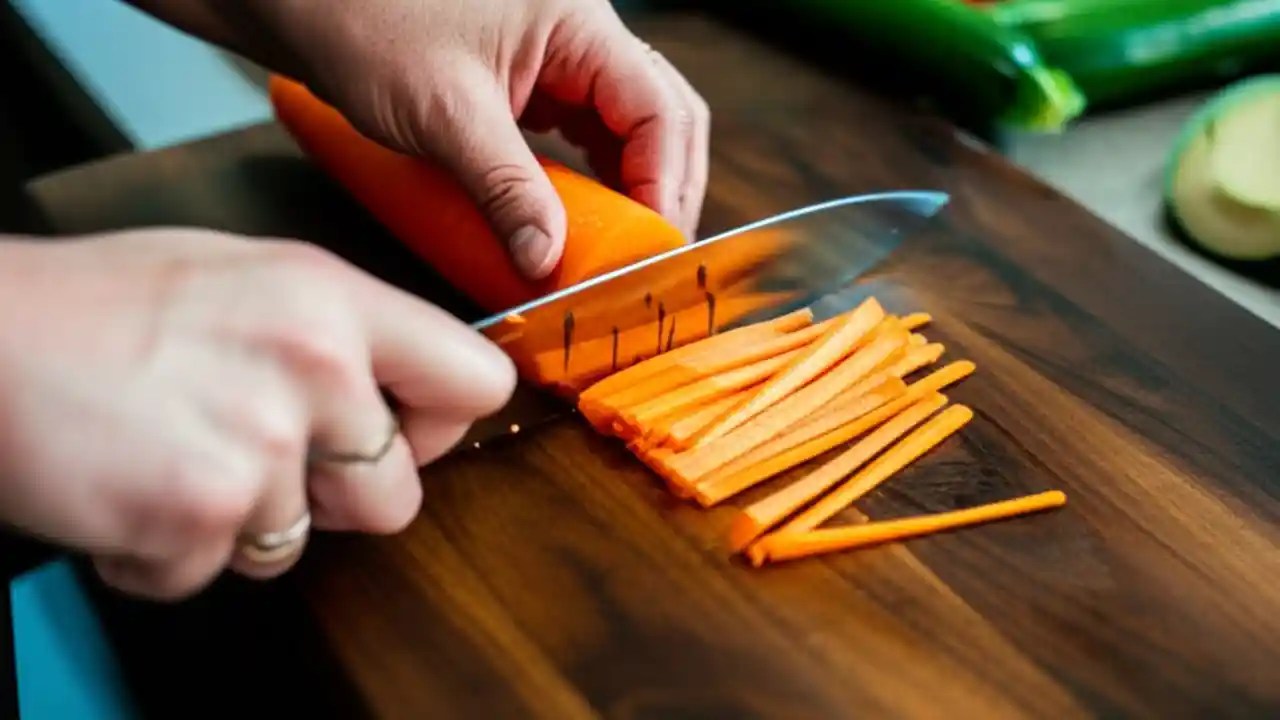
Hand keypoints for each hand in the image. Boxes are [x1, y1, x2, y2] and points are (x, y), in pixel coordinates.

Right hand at [0, 231, 514, 599]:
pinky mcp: (198, 515)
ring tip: (172, 451)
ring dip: (237, 522)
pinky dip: (166, 551)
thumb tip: (403, 386)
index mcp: (333, 301)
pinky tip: (129, 484)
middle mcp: (315, 369)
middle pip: (397, 498)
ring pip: (298, 544)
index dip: (441, 423)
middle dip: (332, 499)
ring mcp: (260, 448)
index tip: (402, 430)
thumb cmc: (96, 304)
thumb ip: (338, 330)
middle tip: (257, 455)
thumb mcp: (245, 275)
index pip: (475, 382)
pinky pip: (214, 572)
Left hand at [126, 0, 710, 277]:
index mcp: (579, 25)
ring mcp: (555, 59)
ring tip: (616, 251)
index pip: (660, 111)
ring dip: (628, 190)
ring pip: (625, 129)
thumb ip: (507, 190)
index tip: (649, 251)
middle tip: (644, 259)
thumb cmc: (362, 20)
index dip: (665, 186)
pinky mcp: (526, 82)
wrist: (300, 0)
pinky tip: (574, 221)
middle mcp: (579, 37)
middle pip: (660, 119)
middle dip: (660, 191)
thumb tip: (550, 261)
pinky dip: (587, 182)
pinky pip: (581, 134)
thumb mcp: (444, 116)